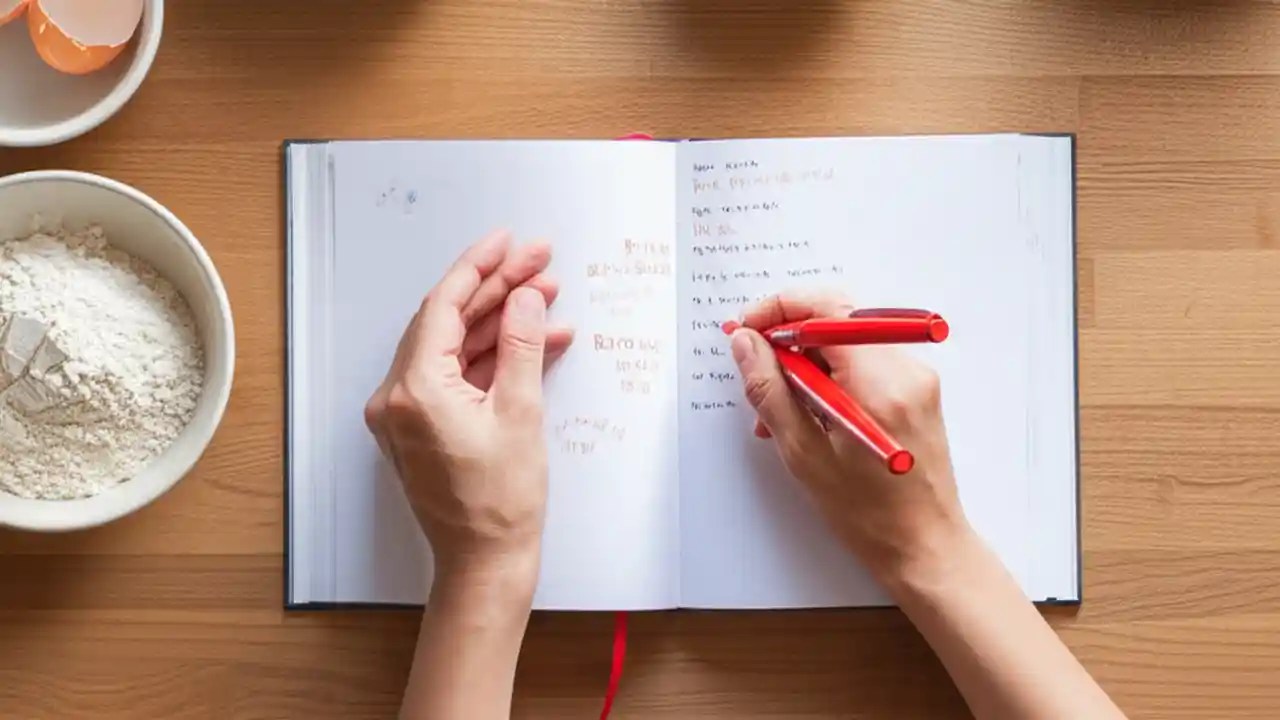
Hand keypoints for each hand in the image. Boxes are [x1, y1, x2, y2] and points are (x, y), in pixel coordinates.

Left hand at [364, 230, 573, 591]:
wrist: (485, 562)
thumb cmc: (500, 503)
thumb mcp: (520, 413)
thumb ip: (521, 346)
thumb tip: (525, 298)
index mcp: (413, 390)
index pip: (443, 307)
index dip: (479, 267)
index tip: (507, 241)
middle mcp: (397, 397)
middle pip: (449, 322)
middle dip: (497, 290)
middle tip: (539, 263)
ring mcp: (407, 413)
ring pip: (456, 347)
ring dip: (501, 321)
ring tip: (547, 296)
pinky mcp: (422, 426)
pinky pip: (457, 376)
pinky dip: (493, 358)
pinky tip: (535, 341)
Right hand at [729, 292, 970, 589]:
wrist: (924, 546)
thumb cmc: (868, 514)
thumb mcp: (804, 454)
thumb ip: (770, 390)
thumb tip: (746, 343)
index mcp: (879, 382)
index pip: (825, 310)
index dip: (778, 311)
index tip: (746, 329)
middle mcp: (905, 369)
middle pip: (836, 319)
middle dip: (788, 337)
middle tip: (754, 368)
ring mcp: (916, 377)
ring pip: (845, 341)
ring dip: (806, 362)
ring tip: (776, 410)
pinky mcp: (916, 389)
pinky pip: (863, 362)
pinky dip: (829, 377)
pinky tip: (808, 414)